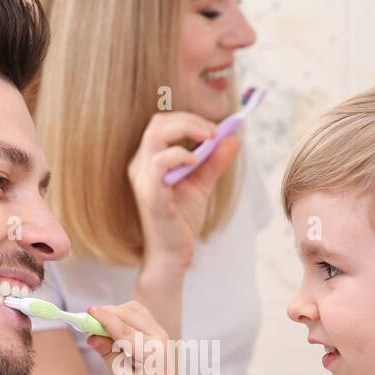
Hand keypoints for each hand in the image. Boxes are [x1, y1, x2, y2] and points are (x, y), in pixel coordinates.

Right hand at [86, 301, 185, 374]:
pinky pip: (137, 314)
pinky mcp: (155, 331)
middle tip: (86, 322)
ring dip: (114, 312)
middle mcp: (160, 338)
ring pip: (134, 309)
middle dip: (107, 314)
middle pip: (130, 314)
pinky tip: (109, 327)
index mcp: (153, 353)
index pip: (125, 331)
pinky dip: (121, 315)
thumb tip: (91, 337)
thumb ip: (108, 355)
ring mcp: (160, 333)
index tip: (89, 310)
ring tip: (97, 326)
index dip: (105, 319)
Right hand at [127, 111, 241, 273]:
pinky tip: (196, 164)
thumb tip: (234, 138)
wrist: (172, 255)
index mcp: (149, 161)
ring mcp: (143, 180)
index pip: (161, 124)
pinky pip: (159, 163)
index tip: (215, 129)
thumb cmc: (181, 221)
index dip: (189, 119)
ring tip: (208, 141)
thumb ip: (215, 161)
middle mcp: (140, 166)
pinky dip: (180, 156)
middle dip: (189, 120)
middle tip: (214, 132)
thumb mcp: (202, 184)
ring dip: (186, 130)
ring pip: (155, 136)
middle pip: (157, 124)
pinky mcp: (150, 195)